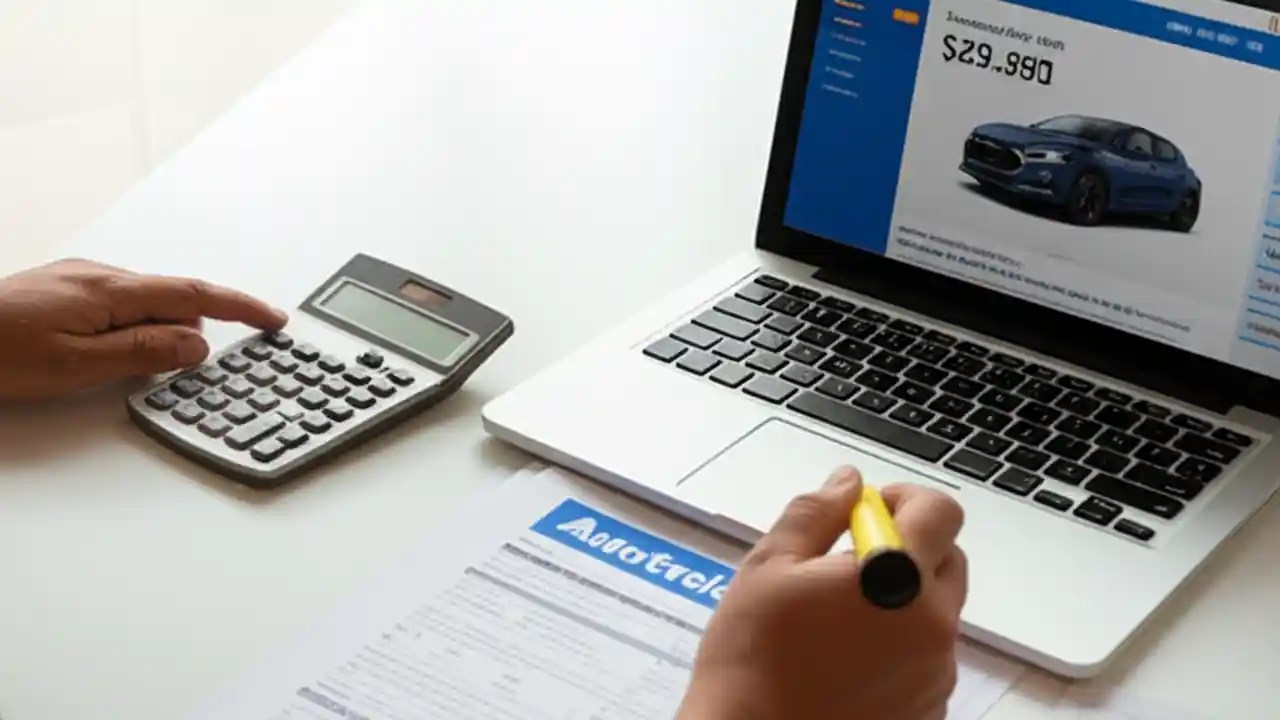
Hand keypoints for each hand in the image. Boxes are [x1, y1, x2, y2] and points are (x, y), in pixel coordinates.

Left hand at [0, 258, 286, 400]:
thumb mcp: (75, 366)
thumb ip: (144, 351)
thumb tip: (196, 342)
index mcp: (109, 291)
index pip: (195, 294)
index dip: (241, 308)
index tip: (274, 319)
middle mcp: (99, 276)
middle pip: (171, 301)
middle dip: (184, 334)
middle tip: (169, 372)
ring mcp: (79, 280)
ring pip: (143, 306)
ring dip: (150, 336)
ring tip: (110, 371)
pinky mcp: (64, 292)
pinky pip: (118, 308)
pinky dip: (128, 331)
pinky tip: (97, 357)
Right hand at [677, 466, 966, 719]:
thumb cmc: (752, 660)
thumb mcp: (768, 568)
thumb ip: (815, 513)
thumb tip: (847, 484)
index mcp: (897, 580)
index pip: (941, 512)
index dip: (906, 500)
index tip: (867, 513)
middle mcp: (931, 627)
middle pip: (947, 560)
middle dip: (905, 549)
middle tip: (845, 564)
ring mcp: (935, 675)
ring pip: (934, 613)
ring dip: (899, 601)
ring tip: (834, 622)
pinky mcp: (929, 709)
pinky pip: (925, 660)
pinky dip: (897, 649)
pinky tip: (843, 660)